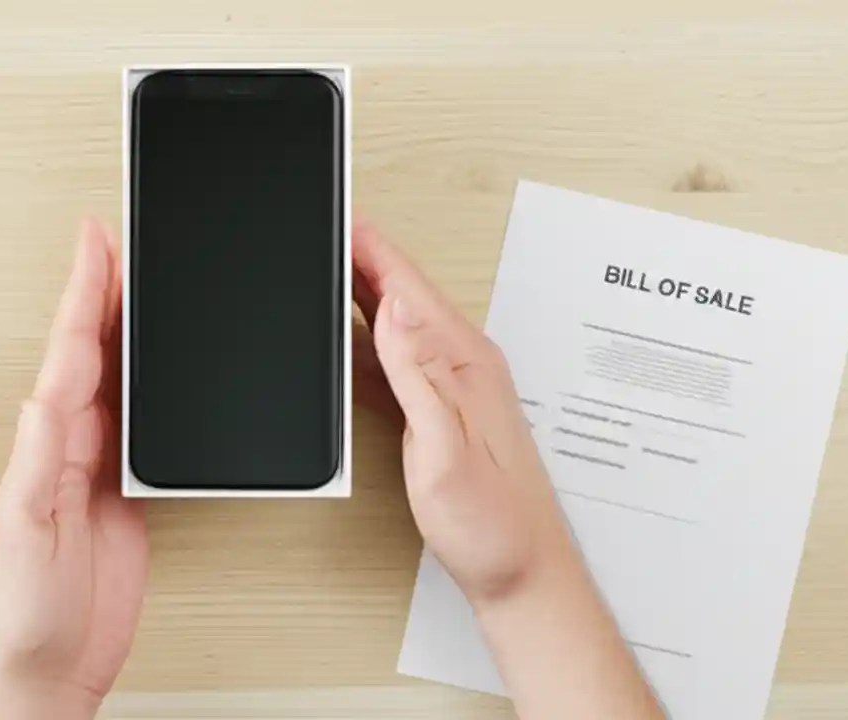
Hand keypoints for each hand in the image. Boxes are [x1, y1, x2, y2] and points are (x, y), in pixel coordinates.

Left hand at [0, 221, 147, 719]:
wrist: (48, 669)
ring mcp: (96, 470)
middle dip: (106, 292)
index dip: (84, 291)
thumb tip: (51, 392)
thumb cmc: (24, 613)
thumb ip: (40, 462)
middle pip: (94, 352)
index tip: (97, 240)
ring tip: (141, 283)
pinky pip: (142, 426)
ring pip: (117, 381)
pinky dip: (153, 388)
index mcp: (43, 445)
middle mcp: (68, 448)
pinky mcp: (126, 496)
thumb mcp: (26, 531)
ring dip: (128, 330)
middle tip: (124, 240)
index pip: (70, 352)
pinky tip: (160, 372)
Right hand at [353, 222, 662, 718]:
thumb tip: (393, 308)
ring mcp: (452, 388)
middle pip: (403, 296)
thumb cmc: (490, 523)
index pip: (409, 288)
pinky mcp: (442, 413)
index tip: (343, 218)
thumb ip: (418, 374)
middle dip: (363, 260)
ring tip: (328, 272)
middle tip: (326, 232)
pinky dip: (368, 344)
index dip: (372, 248)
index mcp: (462, 364)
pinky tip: (348, 343)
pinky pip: (398, 361)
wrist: (521, 572)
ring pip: (398, 326)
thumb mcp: (444, 447)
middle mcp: (461, 366)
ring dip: (363, 298)